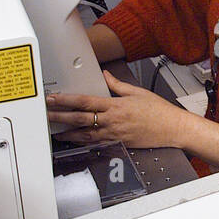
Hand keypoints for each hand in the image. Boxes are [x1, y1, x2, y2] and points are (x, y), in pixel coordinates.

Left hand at [47, 71, 191, 148]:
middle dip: (61, 116)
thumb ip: (117, 84)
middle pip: (80, 119)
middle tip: (47, 114)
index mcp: (115, 106)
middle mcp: (112, 121)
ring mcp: (114, 134)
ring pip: (85, 135)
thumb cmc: (158, 111)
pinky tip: (75, 141)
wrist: (171, 128)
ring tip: (56, 131)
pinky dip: (83, 142)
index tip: (54, 99)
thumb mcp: (137, 92)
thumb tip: (105, 75)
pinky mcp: (117, 143)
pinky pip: (96, 143)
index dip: (66, 100)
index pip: (85, 102)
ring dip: (69, 133)